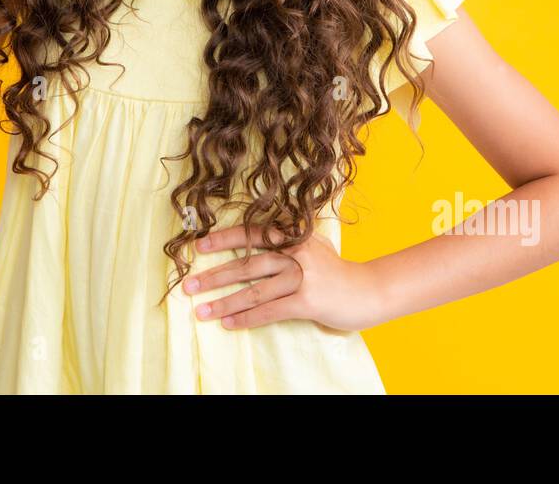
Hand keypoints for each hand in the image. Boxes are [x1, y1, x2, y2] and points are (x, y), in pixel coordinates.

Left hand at [184, 223, 385, 331]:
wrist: (369, 290)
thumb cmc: (336, 271)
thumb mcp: (312, 246)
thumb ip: (287, 242)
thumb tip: (251, 246)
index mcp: (294, 236)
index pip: (252, 234)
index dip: (223, 240)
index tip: (197, 247)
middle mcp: (295, 252)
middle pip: (246, 264)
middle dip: (214, 276)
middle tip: (188, 285)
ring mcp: (302, 277)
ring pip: (254, 291)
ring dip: (224, 302)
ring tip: (201, 311)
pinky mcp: (307, 301)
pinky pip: (270, 311)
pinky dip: (247, 318)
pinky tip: (229, 324)